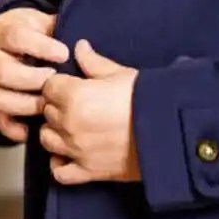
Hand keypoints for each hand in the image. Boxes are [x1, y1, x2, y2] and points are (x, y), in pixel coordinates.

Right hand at [0, 7, 70, 142]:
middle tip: (56, 80)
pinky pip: (0, 120)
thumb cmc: (33, 31)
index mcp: (3, 32)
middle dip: (34, 79)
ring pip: (0, 99)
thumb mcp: (43, 21)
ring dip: (28, 105)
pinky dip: (16, 128)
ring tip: (50, 103)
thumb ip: (58, 29)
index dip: (40, 47)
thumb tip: (80, 46)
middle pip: (3, 72)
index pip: (15, 37)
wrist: (11, 39)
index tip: (64, 53)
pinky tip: (35, 128)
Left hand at [40, 40, 139, 184]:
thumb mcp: (120, 74)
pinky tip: (70, 154)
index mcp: (74, 96)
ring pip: (47, 139)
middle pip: (47, 111)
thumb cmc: (147, 98)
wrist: (171, 132)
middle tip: (78, 103)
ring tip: (72, 126)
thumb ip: (93, 62)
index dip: (60, 83)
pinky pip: (59, 172)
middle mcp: (69, 124)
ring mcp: (76, 150)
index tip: (72, 84)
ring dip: (56, 132)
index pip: (49, 86)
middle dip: (59, 106)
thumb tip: (79, 46)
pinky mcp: (88, 171)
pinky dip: (60, 163)